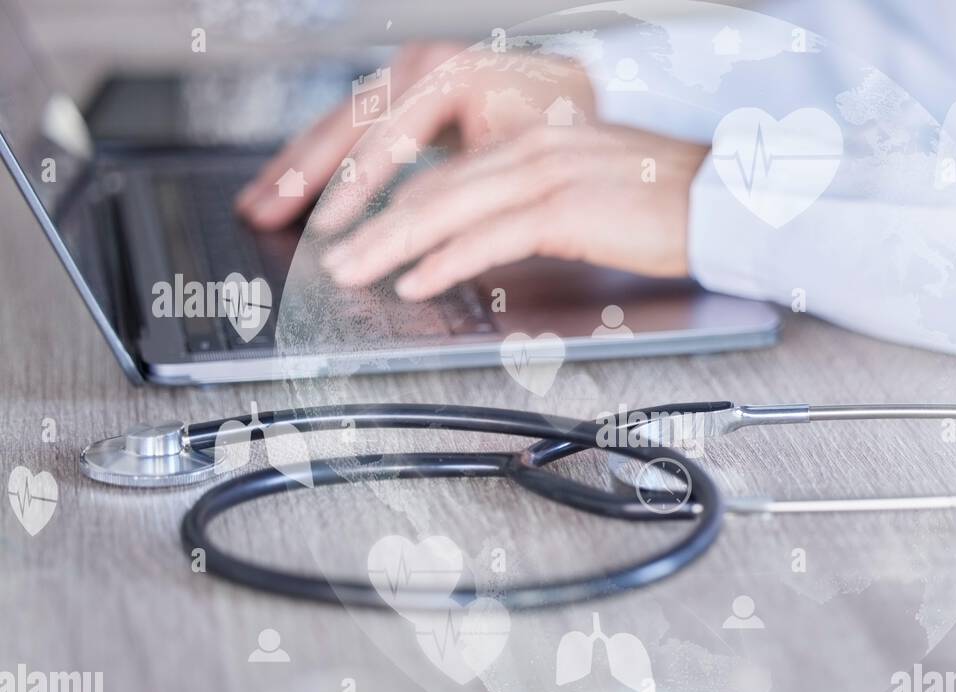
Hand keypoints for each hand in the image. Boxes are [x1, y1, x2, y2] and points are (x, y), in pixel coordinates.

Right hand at [235, 43, 596, 230]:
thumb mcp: (526, 160)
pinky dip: (312, 161)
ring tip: (255, 205)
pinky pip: (345, 129)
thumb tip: (434, 237)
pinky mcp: (398, 95)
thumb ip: (474, 190)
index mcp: (453, 72)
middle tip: (262, 213)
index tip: (332, 226)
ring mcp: (406, 77)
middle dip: (301, 176)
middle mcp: (422, 66)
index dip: (356, 186)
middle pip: (346, 126)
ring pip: (336, 126)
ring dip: (293, 169)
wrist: (575, 100)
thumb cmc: (560, 131)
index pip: (390, 136)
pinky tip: (284, 187)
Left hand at [319, 123, 707, 299]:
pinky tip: (415, 280)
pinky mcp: (563, 208)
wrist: (719, 202)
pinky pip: (488, 236)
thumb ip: (532, 207)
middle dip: (372, 224)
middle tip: (331, 255)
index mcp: (533, 144)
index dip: (393, 204)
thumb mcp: (585, 196)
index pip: (446, 173)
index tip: (357, 231)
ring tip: (352, 272)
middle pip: (431, 187)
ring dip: (390, 244)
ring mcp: (545, 175)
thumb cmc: (663, 207)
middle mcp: (531, 150)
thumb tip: (485, 238)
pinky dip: (444, 260)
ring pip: (447, 208)